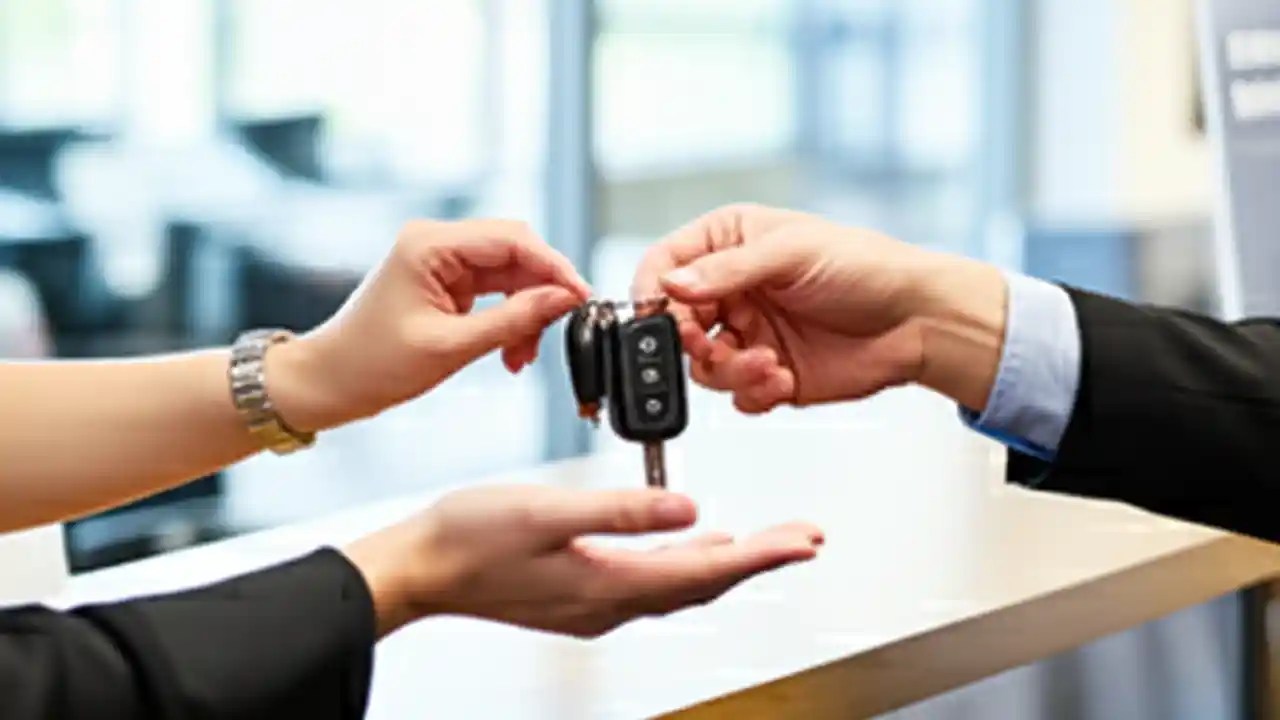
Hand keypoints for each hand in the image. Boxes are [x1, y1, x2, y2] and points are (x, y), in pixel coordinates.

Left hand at [270, 220, 591, 430]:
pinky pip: (495, 292)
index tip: (580, 296)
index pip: (512, 239)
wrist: (329, 383)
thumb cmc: (372, 364)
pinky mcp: (445, 284)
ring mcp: (441, 263)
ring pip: (510, 275)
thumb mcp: (451, 347)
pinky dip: (509, 320)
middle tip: (557, 329)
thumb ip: (513, 321)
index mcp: (429, 244)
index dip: (554, 267)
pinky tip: (511, 351)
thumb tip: (563, 300)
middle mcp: (436, 244)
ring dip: (526, 313)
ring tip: (522, 355)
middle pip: (516, 252)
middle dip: (541, 293)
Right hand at [342, 484, 822, 637]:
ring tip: (766, 542)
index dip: (761, 556)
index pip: (705, 572)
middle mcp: (609, 604)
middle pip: (703, 583)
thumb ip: (622, 510)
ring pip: (679, 583)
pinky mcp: (579, 592)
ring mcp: (594, 603)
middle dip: (758, 560)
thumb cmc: (469, 537)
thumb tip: (689, 507)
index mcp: (608, 585)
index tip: (804, 541)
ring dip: (726, 561)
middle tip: (802, 539)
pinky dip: (684, 561)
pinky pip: (652, 580)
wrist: (418, 568)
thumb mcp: (547, 510)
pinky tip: (692, 540)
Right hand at [631, 204, 1007, 413]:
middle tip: (711, 347)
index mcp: (730, 243)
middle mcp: (732, 289)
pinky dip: (751, 392)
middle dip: (691, 342)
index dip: (655, 291)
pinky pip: (734, 394)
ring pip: (702, 366)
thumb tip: (671, 283)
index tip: (660, 317)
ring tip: (765, 365)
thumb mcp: (791, 253)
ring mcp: (748, 333)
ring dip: (728, 371)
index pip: (665, 264)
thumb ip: (726, 270)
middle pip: (674, 323)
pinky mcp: (767, 374)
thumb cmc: (868, 267)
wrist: (918, 321)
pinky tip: (782, 378)